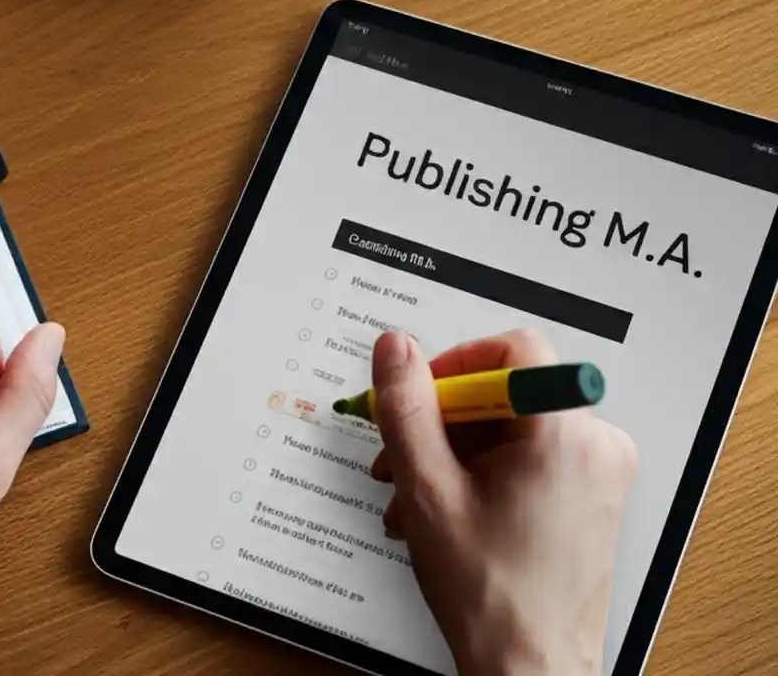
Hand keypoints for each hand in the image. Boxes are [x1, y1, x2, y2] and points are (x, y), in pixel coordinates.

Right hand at [368, 329, 636, 675]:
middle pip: (506, 391)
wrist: (530, 664)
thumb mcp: (428, 490)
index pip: (513, 349)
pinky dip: (482, 472)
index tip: (421, 396)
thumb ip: (406, 409)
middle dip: (442, 422)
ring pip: (510, 427)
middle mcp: (596, 444)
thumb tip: (395, 351)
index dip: (455, 364)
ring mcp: (598, 470)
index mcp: (566, 435)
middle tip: (401, 457)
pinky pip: (529, 455)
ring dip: (453, 453)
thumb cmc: (494, 596)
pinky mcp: (590, 492)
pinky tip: (446, 507)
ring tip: (415, 495)